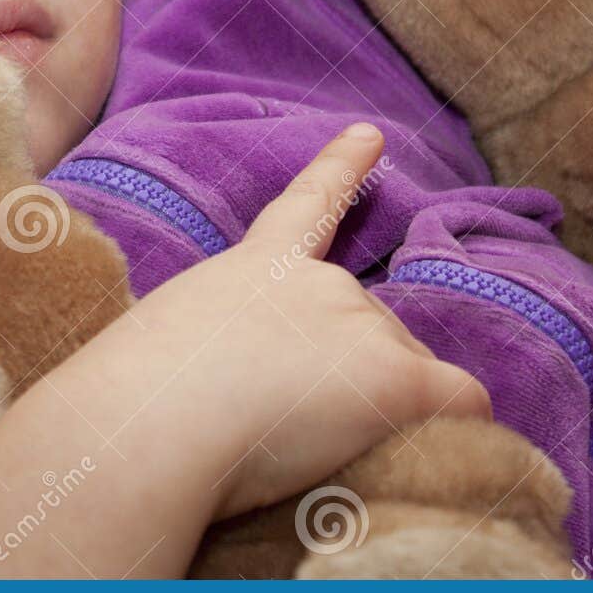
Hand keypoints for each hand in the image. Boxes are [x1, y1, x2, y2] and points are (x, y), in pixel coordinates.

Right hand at [0, 123, 488, 576]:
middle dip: (348, 384)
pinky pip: (462, 406)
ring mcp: (363, 324)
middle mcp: (319, 284)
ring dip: (373, 421)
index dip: (340, 169)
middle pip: (370, 336)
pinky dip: (455, 435)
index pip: (305, 210)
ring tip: (293, 456)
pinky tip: (413, 458)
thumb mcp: (168, 353)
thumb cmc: (131, 408)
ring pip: (407, 383)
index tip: (370, 134)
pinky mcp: (396, 378)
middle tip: (274, 435)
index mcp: (253, 271)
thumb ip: (222, 351)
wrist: (146, 426)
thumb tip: (274, 395)